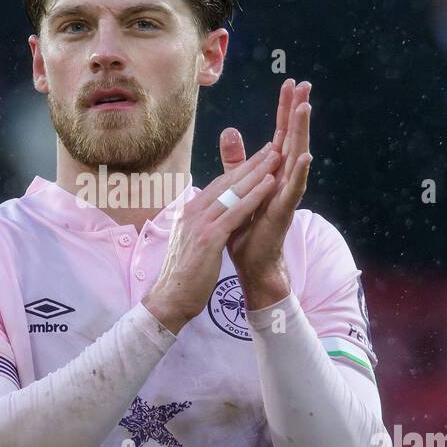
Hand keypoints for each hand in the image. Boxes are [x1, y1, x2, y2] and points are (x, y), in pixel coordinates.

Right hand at [142, 144, 281, 333]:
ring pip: (233, 192)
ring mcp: (199, 223)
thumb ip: (200, 225)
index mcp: (189, 212)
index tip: (257, 158)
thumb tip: (208, 217)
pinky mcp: (208, 237)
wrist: (170, 298)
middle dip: (251, 164)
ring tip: (276, 158)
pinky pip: (236, 212)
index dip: (239, 170)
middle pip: (227, 182)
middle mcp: (192, 211)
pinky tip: (270, 185)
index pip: (219, 186)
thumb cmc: (184, 275)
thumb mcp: (191, 243)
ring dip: (256, 173)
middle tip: (272, 148)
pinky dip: (254, 196)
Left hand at [219, 78, 312, 310]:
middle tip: (304, 84)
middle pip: (293, 138)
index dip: (285, 109)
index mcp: (273, 170)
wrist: (251, 260)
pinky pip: (294, 189)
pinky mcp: (284, 210)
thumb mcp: (238, 184)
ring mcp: (287, 193)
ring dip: (301, 133)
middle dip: (298, 111)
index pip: (281, 133)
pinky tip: (306, 156)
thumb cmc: (248, 225)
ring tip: (305, 109)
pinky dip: (300, 173)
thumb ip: (237, 159)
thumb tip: (229, 130)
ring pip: (297, 157)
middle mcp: (284, 178)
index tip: (291, 83)